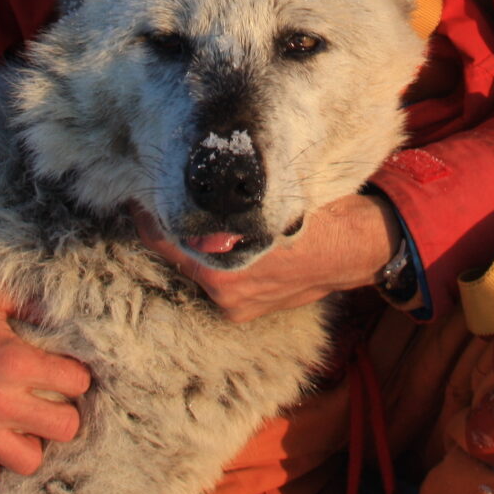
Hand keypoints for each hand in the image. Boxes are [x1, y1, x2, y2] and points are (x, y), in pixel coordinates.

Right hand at [0, 272, 90, 484]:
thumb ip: (33, 305)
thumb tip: (67, 315)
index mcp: (12, 360)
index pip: (77, 383)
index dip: (75, 374)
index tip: (64, 370)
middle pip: (64, 428)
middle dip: (63, 411)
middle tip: (49, 399)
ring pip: (29, 460)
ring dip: (31, 439)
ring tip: (21, 421)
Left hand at [133, 192, 397, 322]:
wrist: (354, 249)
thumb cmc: (314, 213)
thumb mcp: (268, 195)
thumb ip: (228, 201)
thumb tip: (189, 182)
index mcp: (223, 262)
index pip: (164, 239)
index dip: (148, 217)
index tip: (138, 196)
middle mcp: (223, 289)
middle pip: (177, 256)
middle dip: (171, 231)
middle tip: (163, 203)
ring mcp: (234, 304)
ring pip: (196, 270)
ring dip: (194, 248)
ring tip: (194, 222)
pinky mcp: (246, 311)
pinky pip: (217, 283)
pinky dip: (214, 263)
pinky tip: (221, 243)